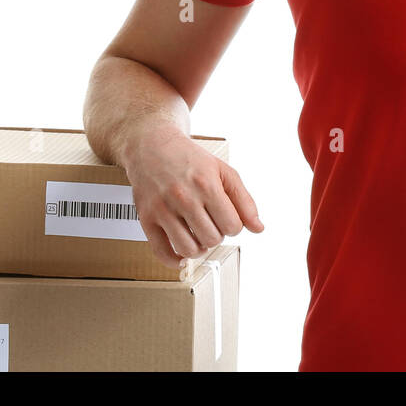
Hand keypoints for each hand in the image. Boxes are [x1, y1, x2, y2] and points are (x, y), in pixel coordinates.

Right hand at [123, 126, 264, 267]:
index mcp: (207, 185)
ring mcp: (163, 209)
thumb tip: (258, 228)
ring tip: (197, 235)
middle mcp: (184, 198)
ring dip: (198, 247)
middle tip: (210, 222)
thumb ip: (244, 200)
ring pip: (189, 249)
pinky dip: (174, 260)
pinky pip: (162, 253)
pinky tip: (181, 252)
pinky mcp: (146, 217)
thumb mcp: (223, 171)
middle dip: (216, 234)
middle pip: (212, 239)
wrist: (152, 145)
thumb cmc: (190, 159)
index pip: (232, 226)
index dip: (233, 225)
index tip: (225, 217)